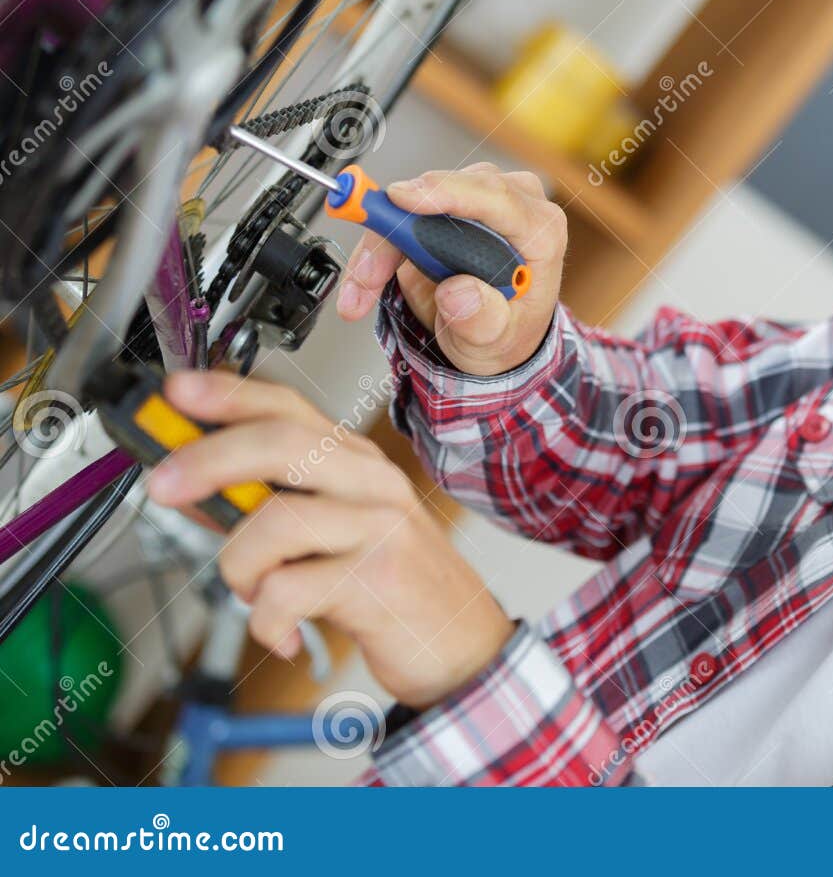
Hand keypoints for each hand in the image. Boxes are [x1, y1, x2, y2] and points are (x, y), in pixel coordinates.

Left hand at [145, 369, 513, 709]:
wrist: (463, 645)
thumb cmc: (392, 589)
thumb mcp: (332, 536)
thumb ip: (269, 508)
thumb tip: (190, 489)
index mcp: (357, 464)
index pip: (290, 408)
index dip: (229, 394)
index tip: (177, 392)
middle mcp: (373, 484)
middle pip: (280, 443)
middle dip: (207, 459)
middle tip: (163, 485)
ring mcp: (380, 527)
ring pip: (273, 522)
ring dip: (238, 569)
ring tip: (254, 595)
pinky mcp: (379, 578)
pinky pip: (285, 591)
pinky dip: (266, 621)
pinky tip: (283, 633)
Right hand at [334, 162, 566, 375]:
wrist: (494, 333)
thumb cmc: (506, 329)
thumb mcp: (499, 340)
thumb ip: (482, 321)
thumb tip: (458, 292)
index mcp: (542, 231)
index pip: (497, 197)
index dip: (447, 193)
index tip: (403, 198)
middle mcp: (514, 204)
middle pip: (447, 194)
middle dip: (397, 231)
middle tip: (368, 274)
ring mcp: (478, 199)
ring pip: (415, 201)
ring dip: (381, 244)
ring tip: (364, 290)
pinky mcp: (445, 204)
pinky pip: (400, 212)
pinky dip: (377, 245)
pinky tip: (364, 280)